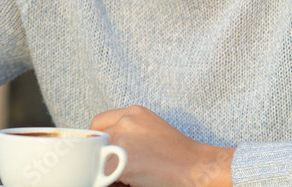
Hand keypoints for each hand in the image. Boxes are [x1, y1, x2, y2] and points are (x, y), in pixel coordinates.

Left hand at [90, 105, 233, 186]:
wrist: (195, 167)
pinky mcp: (121, 160)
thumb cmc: (178, 154)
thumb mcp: (151, 130)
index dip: (98, 140)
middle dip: (100, 154)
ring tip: (125, 176)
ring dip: (105, 168)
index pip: (98, 123)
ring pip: (97, 157)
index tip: (101, 152)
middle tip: (113, 167)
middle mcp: (125, 121)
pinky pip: (104, 175)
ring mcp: (122, 139)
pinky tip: (130, 181)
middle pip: (96, 140)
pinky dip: (112, 181)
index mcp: (133, 111)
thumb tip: (103, 149)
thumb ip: (128, 131)